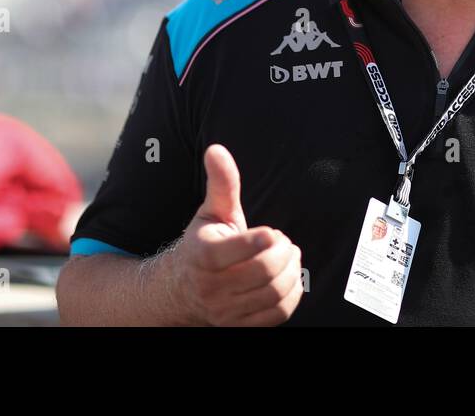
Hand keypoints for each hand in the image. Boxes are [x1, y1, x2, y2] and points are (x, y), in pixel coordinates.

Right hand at [168, 143, 303, 325]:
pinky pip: (278, 314)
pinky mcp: (239, 325)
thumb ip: (221, 182)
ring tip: (285, 256)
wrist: (182, 289)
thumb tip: (216, 149)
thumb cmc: (204, 243)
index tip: (272, 232)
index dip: (264, 239)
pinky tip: (288, 277)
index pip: (238, 250)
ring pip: (274, 293)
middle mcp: (211, 287)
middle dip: (282, 251)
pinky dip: (292, 294)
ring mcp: (225, 310)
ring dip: (291, 270)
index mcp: (203, 255)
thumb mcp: (211, 211)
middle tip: (280, 241)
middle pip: (265, 271)